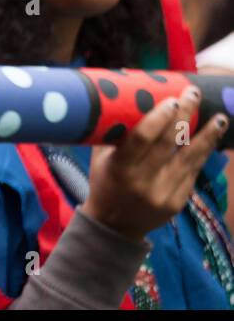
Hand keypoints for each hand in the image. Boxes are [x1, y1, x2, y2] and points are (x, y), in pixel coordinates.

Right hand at [81, 86, 228, 241]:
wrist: (114, 225)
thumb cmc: (104, 183)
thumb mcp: (99, 159)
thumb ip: (114, 135)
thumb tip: (126, 101)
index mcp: (119, 167)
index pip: (143, 138)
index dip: (160, 118)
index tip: (172, 100)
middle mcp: (142, 181)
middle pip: (169, 144)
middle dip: (185, 117)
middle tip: (194, 95)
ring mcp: (162, 193)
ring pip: (189, 159)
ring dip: (207, 137)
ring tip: (220, 118)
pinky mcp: (177, 203)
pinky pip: (192, 174)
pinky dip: (203, 155)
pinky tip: (212, 140)